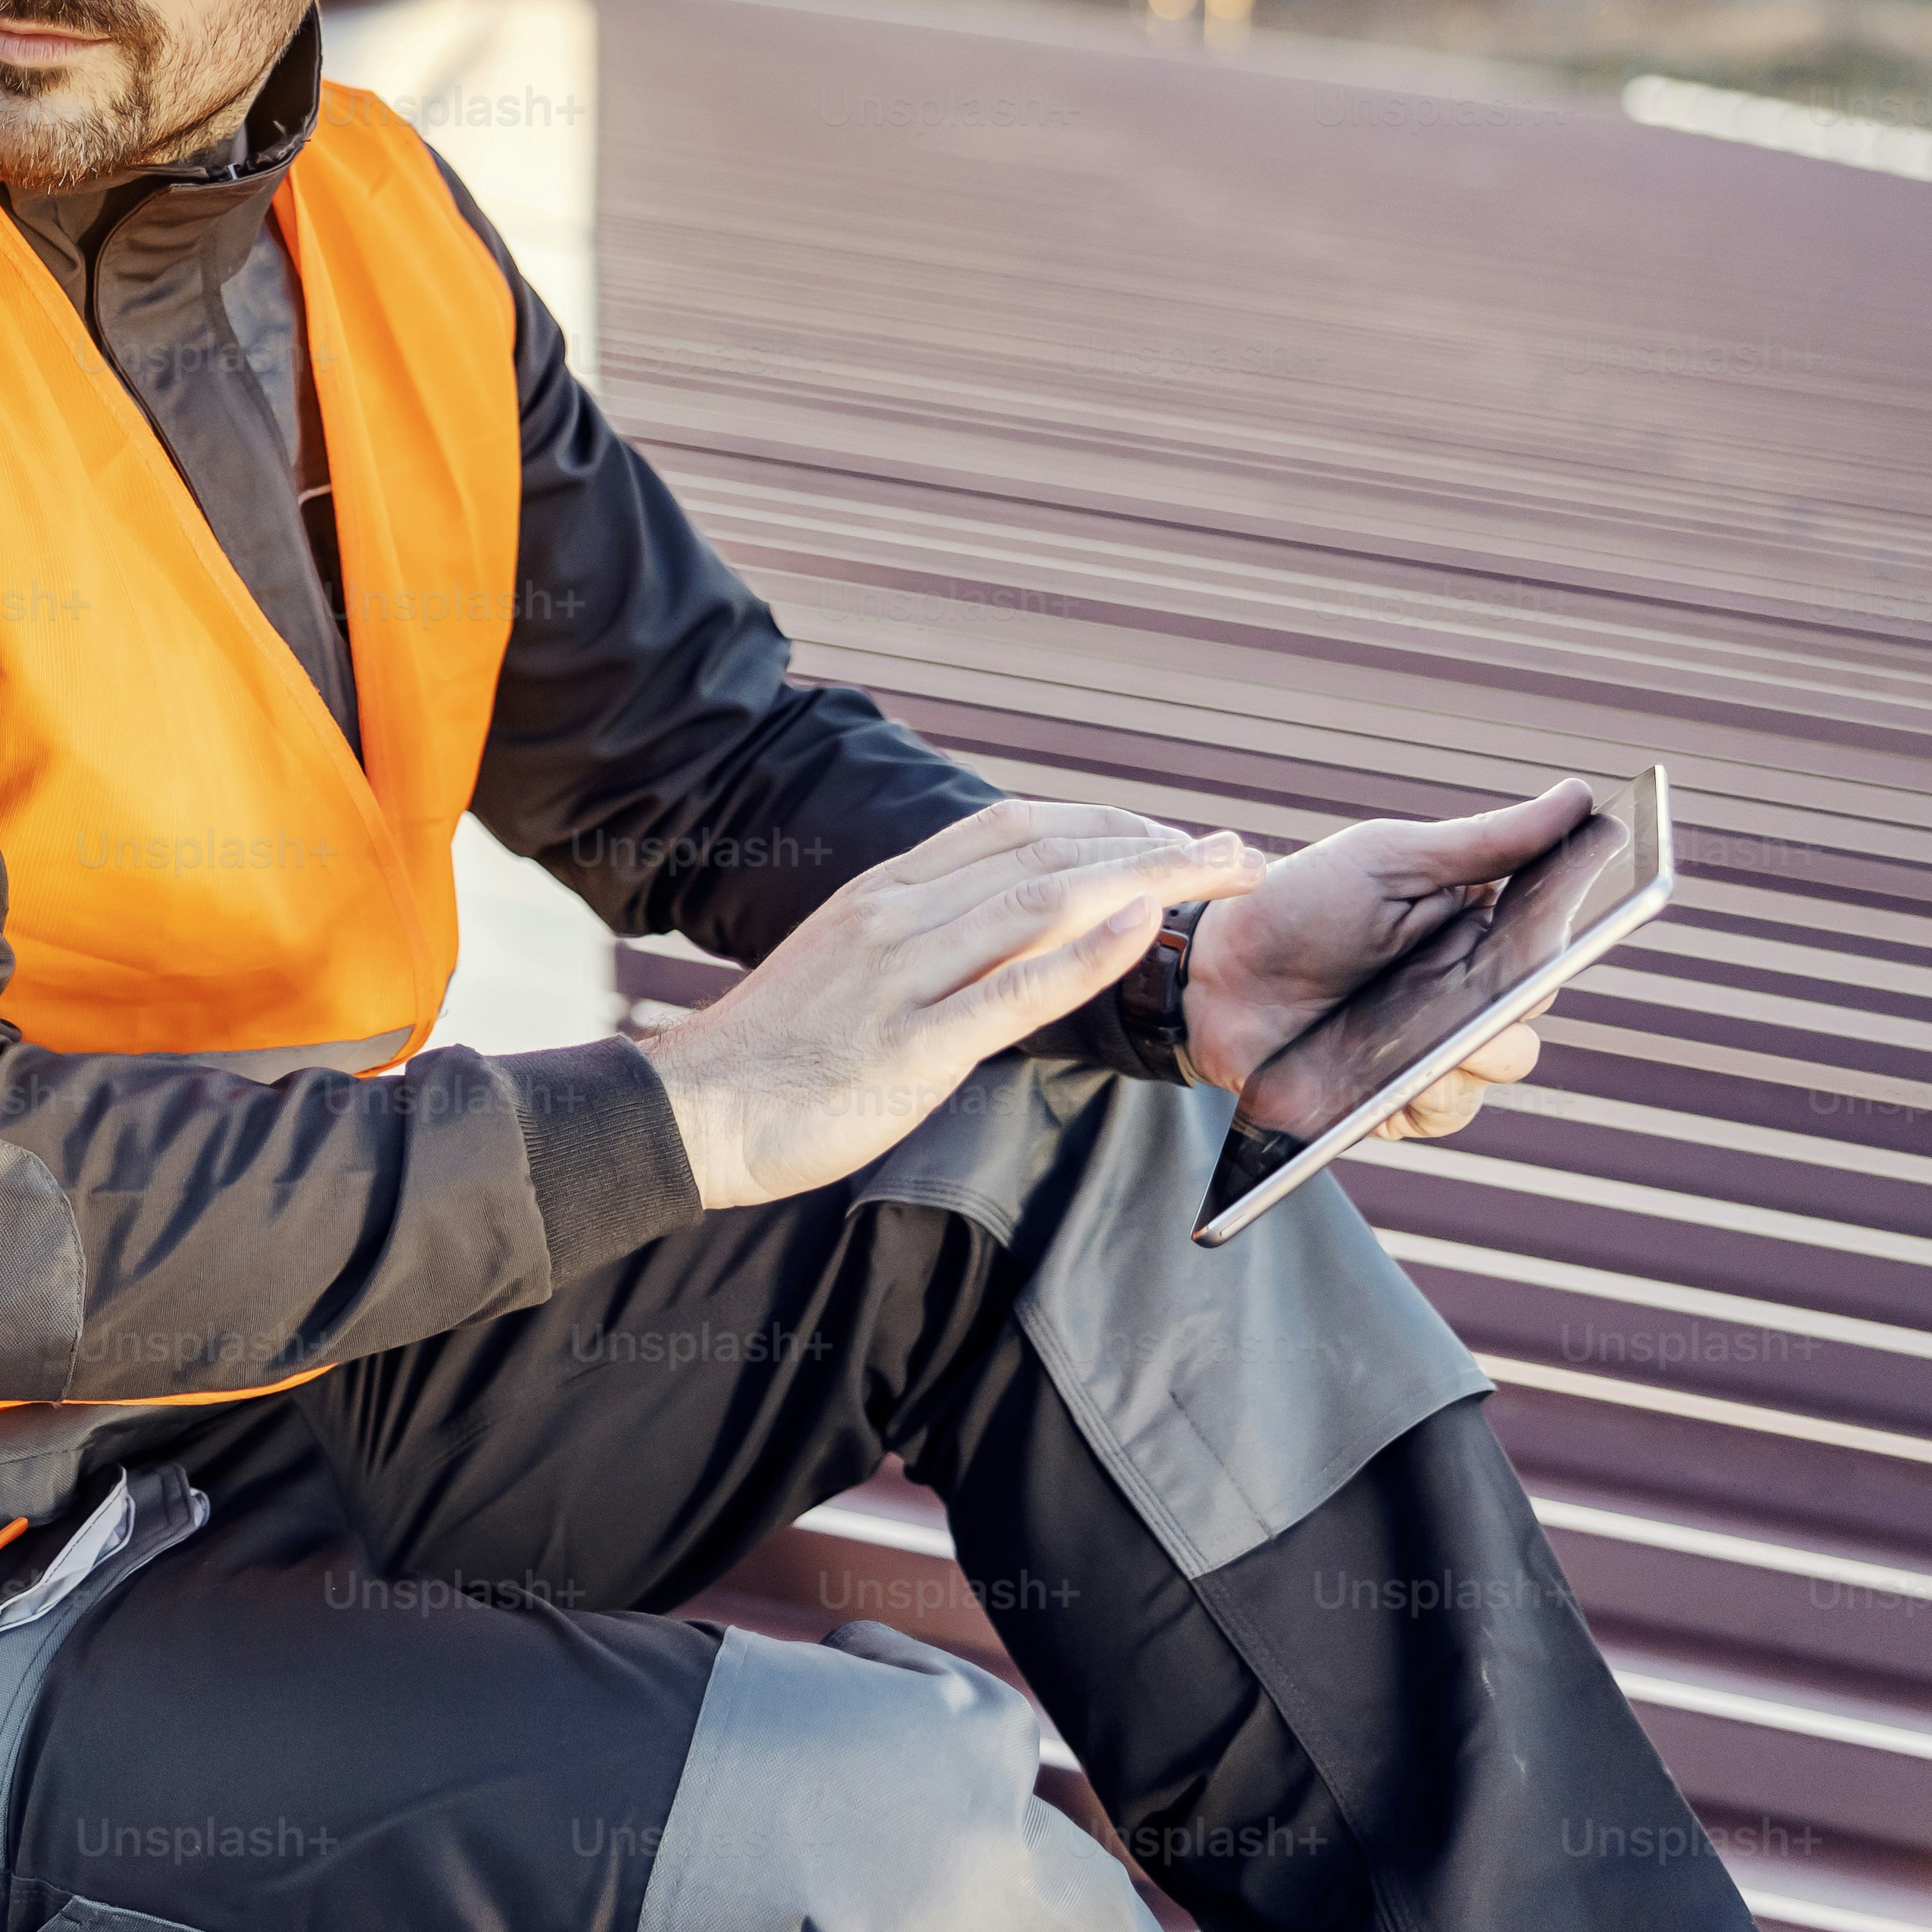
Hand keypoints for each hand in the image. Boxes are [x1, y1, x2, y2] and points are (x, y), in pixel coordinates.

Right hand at [641, 800, 1266, 1208]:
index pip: (1010, 827)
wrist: (694, 1110)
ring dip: (1146, 877)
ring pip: (1040, 901)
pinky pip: (1011, 989)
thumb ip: (924, 944)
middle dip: (1152, 841)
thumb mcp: (850, 972)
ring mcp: (901, 976)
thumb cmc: (775, 1056)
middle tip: (1237, 851)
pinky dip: (1086, 952)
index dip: (1103, 821)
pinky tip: (1145, 927)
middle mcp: (895, 916)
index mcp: (881, 894)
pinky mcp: (909, 1045)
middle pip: (1044, 851)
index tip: (1170, 835)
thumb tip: (1009, 940)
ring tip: (1223, 876)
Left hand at [1188, 780, 1590, 1139]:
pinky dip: (1435, 1089)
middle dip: (1511, 991)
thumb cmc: (1299, 903)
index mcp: (1474, 931)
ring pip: (1505, 1061)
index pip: (1548, 939)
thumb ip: (1485, 840)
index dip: (1558, 932)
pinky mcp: (1401, 1099)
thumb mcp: (1390, 858)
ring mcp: (1438, 1049)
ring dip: (1475, 1042)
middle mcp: (1466, 993)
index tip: (1551, 920)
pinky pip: (1449, 1108)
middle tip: (1470, 975)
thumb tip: (1579, 796)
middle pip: (1532, 1004)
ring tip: (1424, 1022)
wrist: (1211, 973)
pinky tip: (1405, 1068)